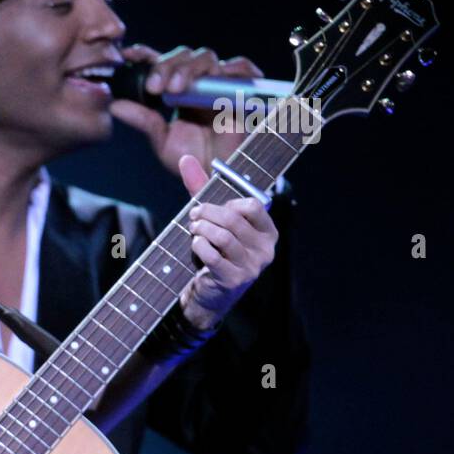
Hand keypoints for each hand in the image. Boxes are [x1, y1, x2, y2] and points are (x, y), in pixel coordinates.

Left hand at [112, 43, 264, 174]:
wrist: (216, 175)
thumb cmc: (191, 159)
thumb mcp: (161, 139)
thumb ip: (142, 120)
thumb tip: (114, 105)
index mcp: (176, 90)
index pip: (161, 62)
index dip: (145, 55)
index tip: (128, 55)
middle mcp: (197, 83)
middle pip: (182, 56)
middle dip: (165, 66)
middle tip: (154, 87)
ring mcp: (218, 85)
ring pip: (206, 57)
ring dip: (188, 68)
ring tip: (175, 88)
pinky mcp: (241, 92)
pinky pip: (242, 69)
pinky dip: (232, 68)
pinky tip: (216, 77)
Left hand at [176, 154, 277, 329]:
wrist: (207, 294)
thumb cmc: (212, 251)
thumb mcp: (211, 219)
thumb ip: (201, 189)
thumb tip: (185, 159)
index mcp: (268, 232)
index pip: (253, 205)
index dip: (228, 203)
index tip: (213, 208)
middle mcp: (266, 249)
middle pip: (233, 220)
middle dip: (207, 214)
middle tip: (194, 216)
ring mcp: (252, 266)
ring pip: (223, 237)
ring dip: (201, 230)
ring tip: (193, 230)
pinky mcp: (234, 280)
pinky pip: (213, 255)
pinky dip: (198, 247)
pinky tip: (195, 247)